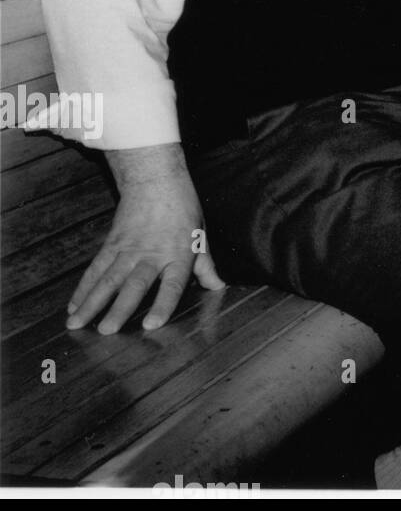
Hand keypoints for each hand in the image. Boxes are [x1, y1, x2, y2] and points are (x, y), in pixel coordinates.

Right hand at [67, 175, 224, 333]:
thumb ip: (205, 264)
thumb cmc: (182, 208)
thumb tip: (217, 285)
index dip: (163, 304)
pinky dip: (83, 288)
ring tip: (77, 324)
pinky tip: (73, 306)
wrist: (155, 179)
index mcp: (179, 253)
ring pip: (108, 279)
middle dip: (120, 309)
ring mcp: (129, 249)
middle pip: (135, 285)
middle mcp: (153, 254)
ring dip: (92, 303)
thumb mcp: (200, 233)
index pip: (173, 284)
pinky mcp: (112, 243)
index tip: (151, 324)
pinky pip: (96, 268)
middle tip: (106, 331)